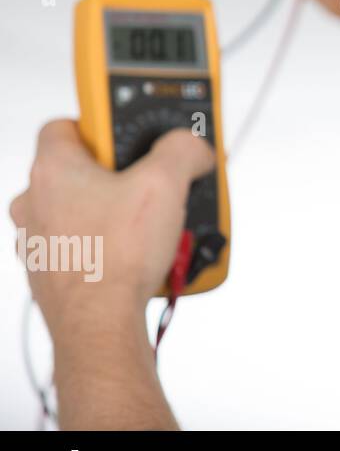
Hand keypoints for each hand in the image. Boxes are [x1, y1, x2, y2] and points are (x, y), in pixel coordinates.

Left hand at [10, 120, 214, 336]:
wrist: (100, 326)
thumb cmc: (116, 260)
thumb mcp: (166, 183)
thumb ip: (183, 149)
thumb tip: (192, 147)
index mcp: (53, 170)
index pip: (70, 124)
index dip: (105, 124)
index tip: (135, 134)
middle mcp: (36, 202)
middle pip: (88, 170)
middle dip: (128, 175)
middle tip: (159, 186)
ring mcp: (41, 241)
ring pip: (89, 210)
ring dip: (125, 212)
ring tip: (160, 227)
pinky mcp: (54, 271)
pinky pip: (91, 244)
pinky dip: (117, 245)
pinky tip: (145, 256)